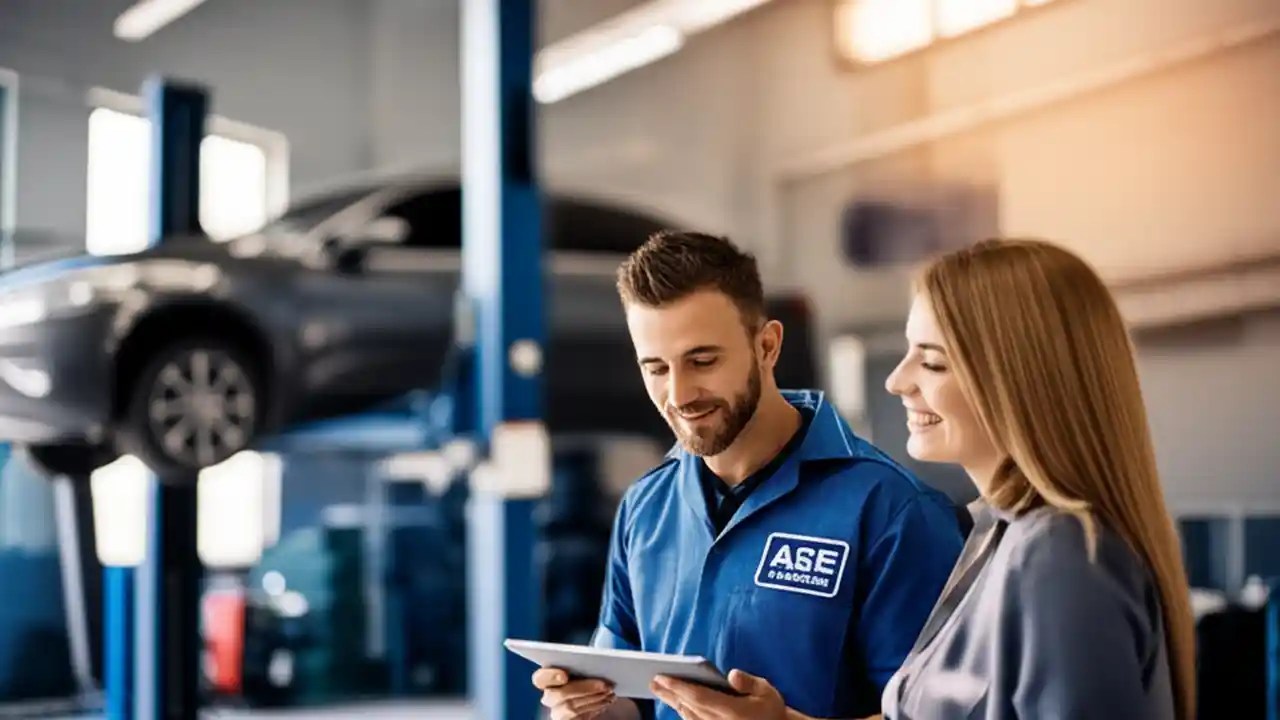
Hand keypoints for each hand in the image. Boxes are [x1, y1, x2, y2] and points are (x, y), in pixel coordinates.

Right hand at [532, 667, 617, 719]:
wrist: (604, 697)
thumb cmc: (597, 677)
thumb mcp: (592, 666)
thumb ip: (587, 660)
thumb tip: (597, 652)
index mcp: (550, 678)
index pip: (540, 678)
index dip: (550, 676)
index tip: (564, 676)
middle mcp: (550, 697)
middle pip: (558, 694)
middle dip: (583, 688)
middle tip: (605, 684)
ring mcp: (558, 713)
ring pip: (570, 708)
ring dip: (594, 698)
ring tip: (610, 692)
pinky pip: (578, 718)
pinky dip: (595, 708)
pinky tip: (606, 701)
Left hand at [651, 669, 787, 719]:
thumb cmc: (771, 710)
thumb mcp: (767, 692)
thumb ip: (749, 682)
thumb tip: (731, 675)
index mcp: (732, 711)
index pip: (699, 697)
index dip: (678, 686)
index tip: (661, 676)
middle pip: (688, 707)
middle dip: (669, 693)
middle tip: (652, 681)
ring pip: (689, 716)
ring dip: (674, 703)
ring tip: (660, 689)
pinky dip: (684, 712)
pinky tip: (678, 703)